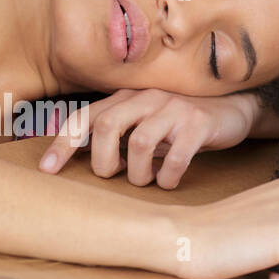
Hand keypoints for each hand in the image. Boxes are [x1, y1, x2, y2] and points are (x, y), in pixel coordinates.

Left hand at [38, 88, 259, 188]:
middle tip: (115, 175)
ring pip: (140, 144)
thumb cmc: (178, 122)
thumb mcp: (142, 123)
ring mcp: (173, 109)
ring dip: (138, 173)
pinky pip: (176, 156)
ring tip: (146, 179)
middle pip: (106, 128)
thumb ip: (114, 133)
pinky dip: (168, 176)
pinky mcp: (199, 124)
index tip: (46, 171)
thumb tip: (74, 156)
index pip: (84, 118)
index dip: (62, 144)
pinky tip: (169, 181)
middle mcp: (146, 98)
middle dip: (103, 162)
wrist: (232, 109)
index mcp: (126, 99)